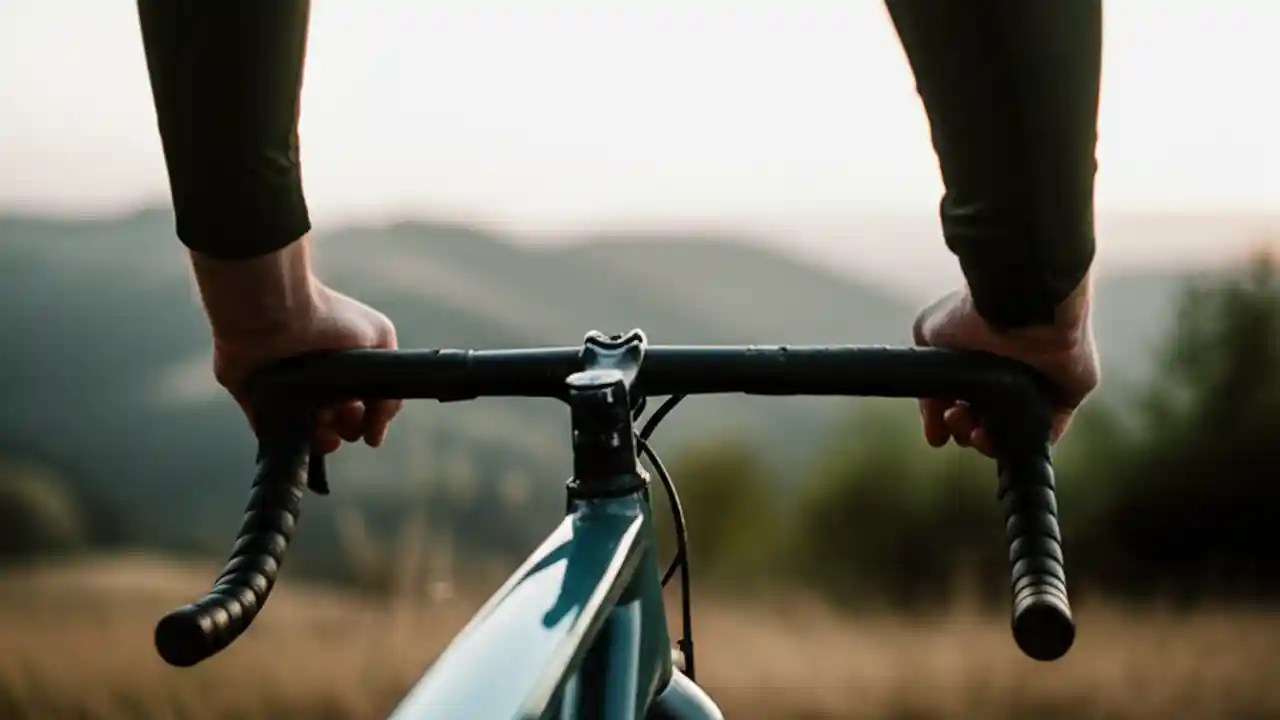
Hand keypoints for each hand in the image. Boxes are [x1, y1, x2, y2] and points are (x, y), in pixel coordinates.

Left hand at [191, 237, 401, 453]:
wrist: (280, 312)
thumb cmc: (330, 317)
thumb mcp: (382, 337)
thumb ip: (388, 376)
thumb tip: (378, 427)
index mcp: (341, 367)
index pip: (357, 407)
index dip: (365, 421)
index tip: (368, 430)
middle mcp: (313, 380)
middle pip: (334, 423)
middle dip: (345, 428)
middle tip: (343, 415)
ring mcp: (283, 392)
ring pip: (305, 431)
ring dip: (320, 437)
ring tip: (322, 422)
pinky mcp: (255, 400)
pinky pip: (271, 431)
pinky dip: (285, 439)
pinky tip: (297, 434)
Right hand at [913, 278, 1098, 455]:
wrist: (1016, 307)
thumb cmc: (973, 312)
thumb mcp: (930, 333)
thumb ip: (926, 365)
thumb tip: (933, 401)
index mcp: (978, 358)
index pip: (959, 399)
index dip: (943, 420)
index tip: (936, 435)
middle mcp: (1007, 372)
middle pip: (981, 418)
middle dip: (961, 428)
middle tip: (954, 418)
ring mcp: (1038, 385)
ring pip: (1010, 429)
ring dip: (986, 441)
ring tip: (973, 432)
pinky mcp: (1066, 394)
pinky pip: (1046, 430)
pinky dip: (1023, 443)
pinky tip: (999, 440)